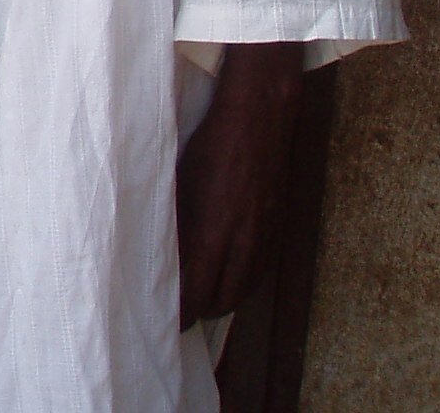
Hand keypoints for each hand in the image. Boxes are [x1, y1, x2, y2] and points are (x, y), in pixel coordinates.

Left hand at [176, 41, 303, 329]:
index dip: (181, 313)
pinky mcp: (278, 228)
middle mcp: (242, 243)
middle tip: (181, 311)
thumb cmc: (210, 147)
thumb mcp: (180, 183)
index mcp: (212, 232)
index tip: (166, 319)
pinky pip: (261, 271)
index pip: (196, 294)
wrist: (259, 120)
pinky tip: (230, 277)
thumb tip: (161, 255)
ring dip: (223, 300)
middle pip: (221, 300)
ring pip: (244, 289)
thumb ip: (174, 223)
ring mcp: (264, 237)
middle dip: (200, 311)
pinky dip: (244, 282)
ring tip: (202, 299)